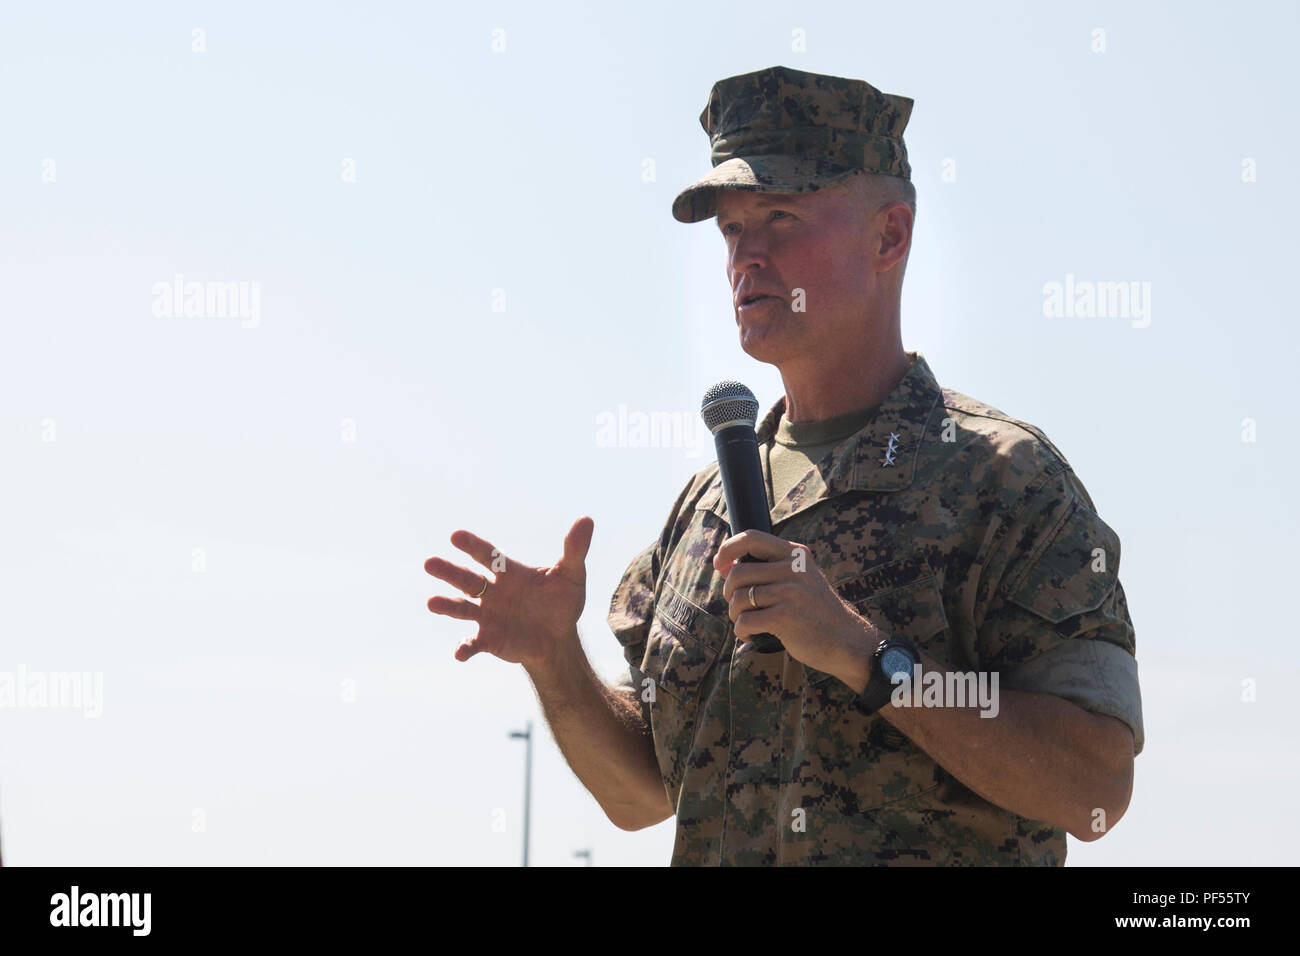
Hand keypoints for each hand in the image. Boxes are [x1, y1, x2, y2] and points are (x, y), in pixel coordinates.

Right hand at [425, 516, 593, 665]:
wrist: (559, 636)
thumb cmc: (561, 600)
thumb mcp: (571, 575)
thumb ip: (574, 549)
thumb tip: (586, 519)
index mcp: (508, 572)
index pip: (487, 555)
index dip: (472, 546)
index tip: (455, 536)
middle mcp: (492, 592)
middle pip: (467, 579)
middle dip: (448, 571)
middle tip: (429, 563)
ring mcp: (487, 615)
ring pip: (462, 608)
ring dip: (447, 605)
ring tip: (432, 602)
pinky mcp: (489, 639)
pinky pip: (473, 643)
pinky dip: (465, 648)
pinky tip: (460, 653)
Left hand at [714, 529, 873, 677]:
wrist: (846, 640)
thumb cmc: (815, 611)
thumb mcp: (802, 578)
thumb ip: (770, 568)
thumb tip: (725, 566)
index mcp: (796, 554)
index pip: (751, 537)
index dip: (728, 549)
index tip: (720, 565)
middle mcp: (793, 568)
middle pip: (738, 573)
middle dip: (729, 593)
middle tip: (738, 607)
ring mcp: (789, 592)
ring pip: (739, 598)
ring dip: (735, 615)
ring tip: (746, 623)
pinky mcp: (784, 617)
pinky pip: (744, 621)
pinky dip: (741, 632)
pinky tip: (751, 636)